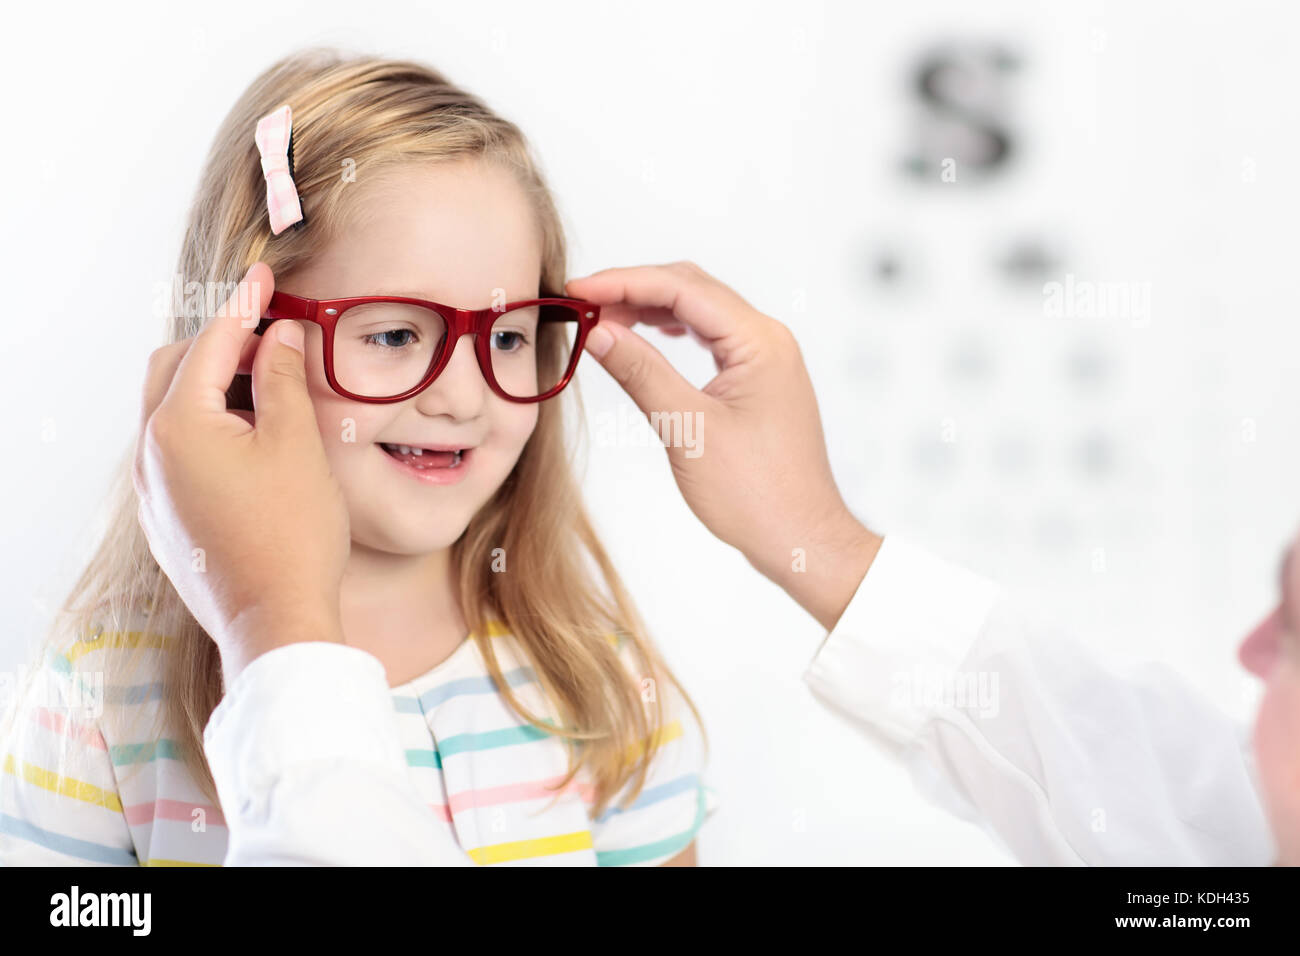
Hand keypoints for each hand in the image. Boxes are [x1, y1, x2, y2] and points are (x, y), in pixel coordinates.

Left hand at [132, 262, 350, 685]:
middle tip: (272, 339)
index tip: (265, 278)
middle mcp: (150, 455)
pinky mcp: (166, 520)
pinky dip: (209, 430)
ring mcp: (153, 492)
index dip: (243, 307)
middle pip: (174, 371)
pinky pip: (177, 454)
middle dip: (220, 346)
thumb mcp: (297, 443)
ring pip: (172, 413)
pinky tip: (252, 443)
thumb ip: (283, 378)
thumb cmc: (292, 534)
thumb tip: (280, 336)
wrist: (276, 623)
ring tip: (268, 391)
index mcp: (177, 426)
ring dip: (214, 389)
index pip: (210, 345)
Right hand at [565, 261, 880, 630]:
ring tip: (603, 320)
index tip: (578, 290)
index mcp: (760, 342)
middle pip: (693, 289)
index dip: (624, 283)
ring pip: (701, 312)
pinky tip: (645, 338)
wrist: (800, 539)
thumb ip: (642, 372)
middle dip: (635, 289)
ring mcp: (765, 360)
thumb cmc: (757, 495)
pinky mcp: (757, 382)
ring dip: (651, 308)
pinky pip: (710, 339)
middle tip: (582, 302)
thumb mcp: (688, 429)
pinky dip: (673, 331)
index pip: (683, 289)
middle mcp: (768, 341)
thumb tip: (598, 331)